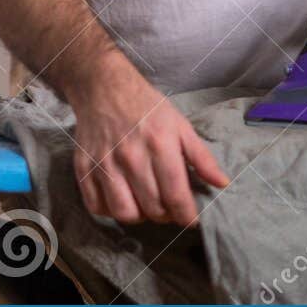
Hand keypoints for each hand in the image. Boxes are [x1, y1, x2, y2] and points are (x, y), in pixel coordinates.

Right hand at [63, 51, 230, 225]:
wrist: (104, 87)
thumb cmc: (147, 107)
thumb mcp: (180, 125)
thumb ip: (202, 157)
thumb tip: (222, 183)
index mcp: (160, 145)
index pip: (176, 197)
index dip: (187, 216)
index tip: (190, 219)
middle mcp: (131, 157)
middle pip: (153, 209)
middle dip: (166, 215)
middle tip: (168, 206)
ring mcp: (105, 163)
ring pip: (124, 213)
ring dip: (139, 216)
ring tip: (144, 205)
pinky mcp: (83, 167)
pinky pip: (97, 206)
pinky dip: (110, 211)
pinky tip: (121, 199)